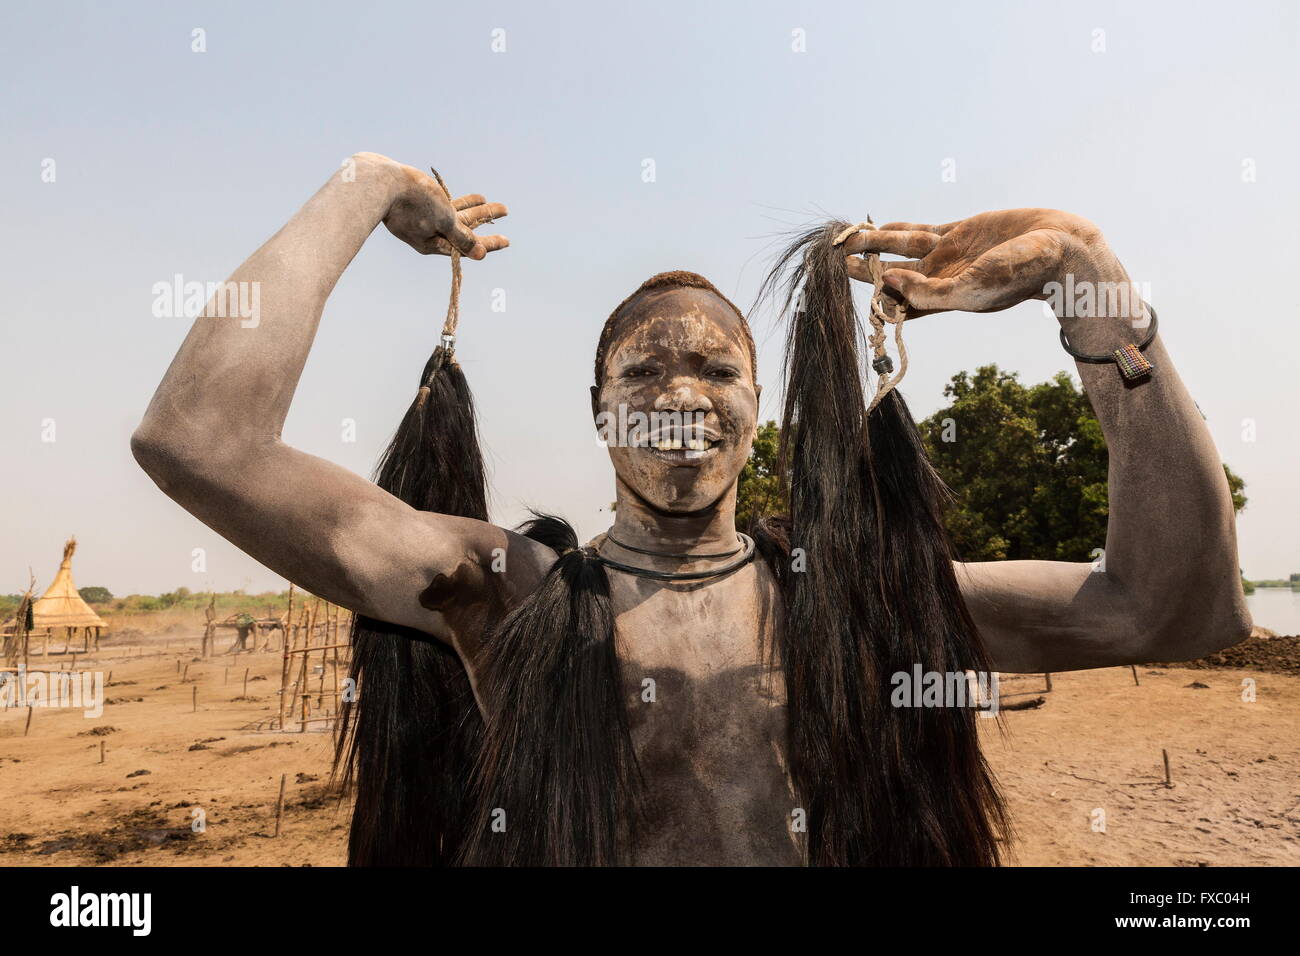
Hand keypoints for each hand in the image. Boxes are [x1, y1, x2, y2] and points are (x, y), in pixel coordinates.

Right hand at [366, 153, 508, 259]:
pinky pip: (442, 205)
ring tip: (488, 201)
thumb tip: (480, 254)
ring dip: (472, 208)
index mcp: (435, 243)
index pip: (468, 246)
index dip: (489, 243)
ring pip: (453, 215)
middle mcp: (428, 234)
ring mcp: (422, 220)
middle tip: (505, 210)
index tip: (506, 240)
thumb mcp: (443, 219)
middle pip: (463, 229)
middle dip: (485, 220)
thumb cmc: (412, 201)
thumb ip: (462, 236)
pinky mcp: (416, 205)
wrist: (378, 181)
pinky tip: (464, 196)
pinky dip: (455, 201)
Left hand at [842, 208, 1123, 316]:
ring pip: (901, 249)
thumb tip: (883, 283)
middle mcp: (941, 279)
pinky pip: (922, 230)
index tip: (837, 289)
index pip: (893, 303)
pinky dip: (898, 229)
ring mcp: (950, 254)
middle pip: (890, 276)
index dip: (867, 296)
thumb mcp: (970, 291)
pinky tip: (878, 227)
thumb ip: (927, 292)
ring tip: (844, 239)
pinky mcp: (962, 232)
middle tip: (828, 259)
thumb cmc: (1020, 277)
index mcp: (940, 300)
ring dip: (874, 244)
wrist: (1063, 251)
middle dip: (860, 269)